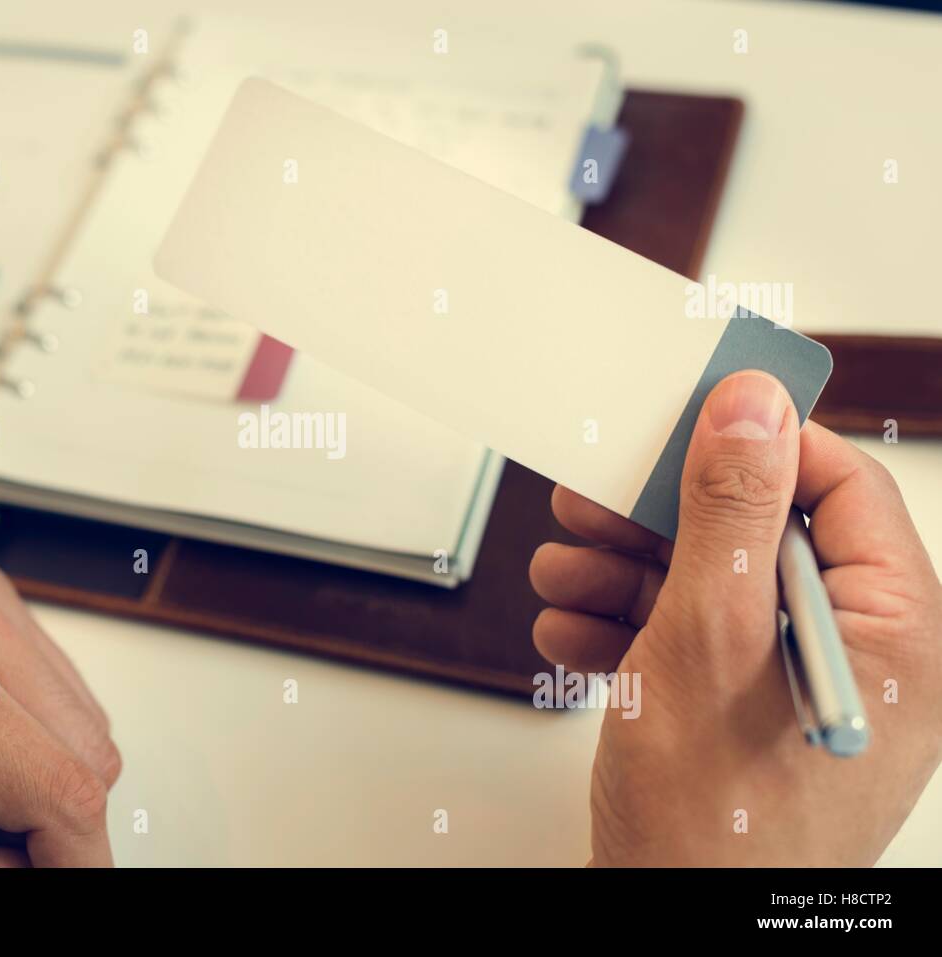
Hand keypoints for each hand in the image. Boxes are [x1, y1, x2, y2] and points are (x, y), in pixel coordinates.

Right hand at [529, 370, 941, 865]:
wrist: (667, 933)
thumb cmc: (717, 828)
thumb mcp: (710, 639)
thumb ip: (732, 513)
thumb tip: (750, 409)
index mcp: (890, 634)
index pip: (840, 488)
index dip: (761, 441)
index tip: (686, 415)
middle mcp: (851, 656)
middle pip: (762, 533)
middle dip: (662, 519)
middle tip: (596, 502)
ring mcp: (792, 686)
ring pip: (712, 586)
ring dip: (626, 574)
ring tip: (563, 575)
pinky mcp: (739, 711)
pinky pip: (689, 640)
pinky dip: (626, 628)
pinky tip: (574, 632)